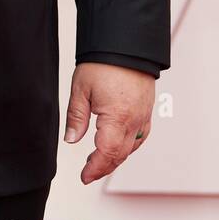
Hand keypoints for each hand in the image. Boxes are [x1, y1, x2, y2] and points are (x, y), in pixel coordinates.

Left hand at [63, 62, 153, 184]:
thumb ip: (76, 117)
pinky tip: (119, 144)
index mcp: (117, 117)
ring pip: (132, 147)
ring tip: (99, 160)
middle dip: (104, 167)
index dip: (95, 168)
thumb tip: (71, 139)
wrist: (126, 43)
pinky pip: (140, 135)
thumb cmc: (104, 62)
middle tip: (88, 172)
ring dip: (116, 157)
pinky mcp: (147, 109)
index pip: (107, 153)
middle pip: (120, 154)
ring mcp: (143, 115)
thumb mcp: (81, 88)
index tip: (84, 176)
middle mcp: (134, 120)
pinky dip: (129, 145)